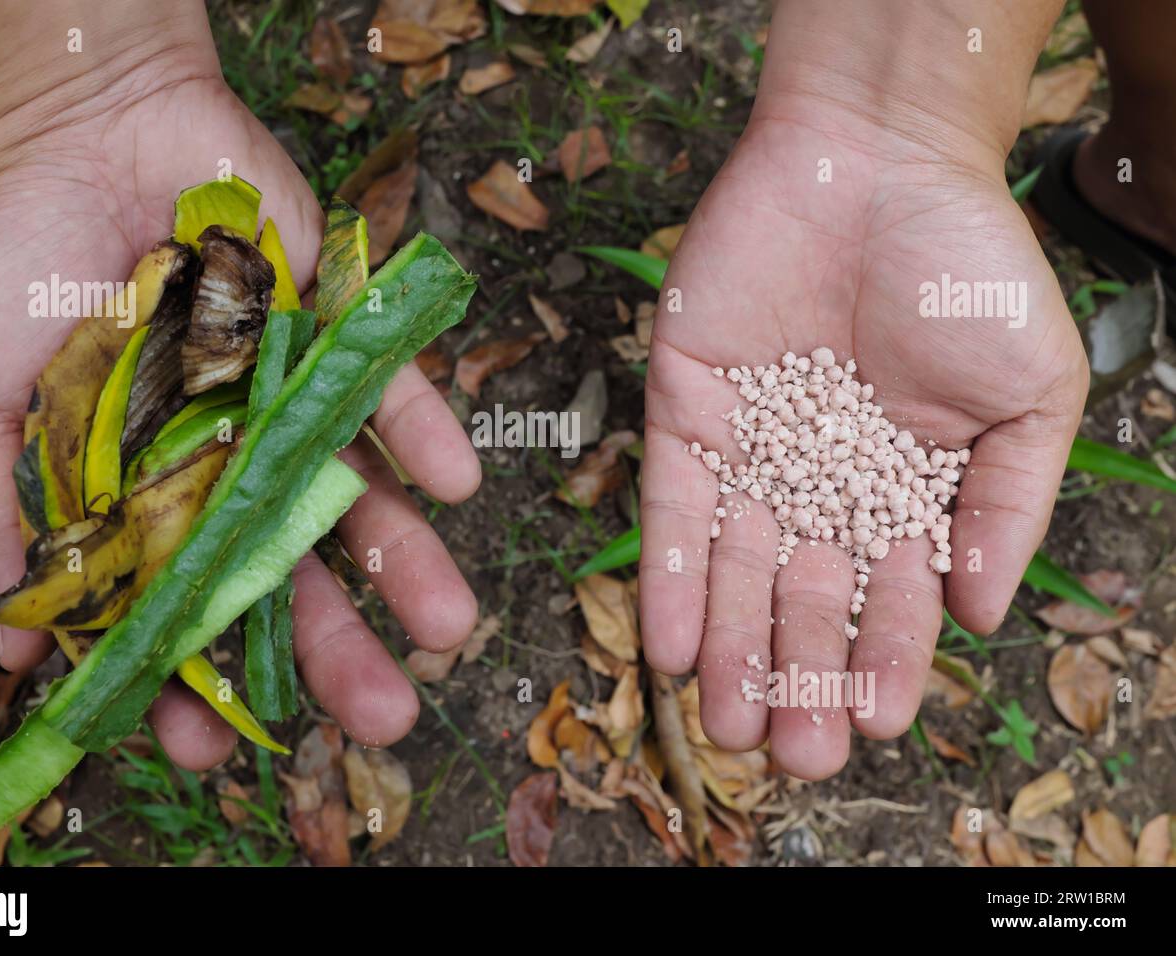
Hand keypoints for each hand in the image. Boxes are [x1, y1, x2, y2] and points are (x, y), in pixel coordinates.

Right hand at [0, 44, 479, 768]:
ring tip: (448, 628)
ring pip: (358, 499)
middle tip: (385, 719)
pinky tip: (454, 487)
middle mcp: (230, 467)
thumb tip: (18, 646)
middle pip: (287, 574)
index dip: (194, 682)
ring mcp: (290, 405)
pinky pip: (390, 390)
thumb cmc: (12, 268)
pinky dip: (423, 433)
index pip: (179, 611)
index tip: (215, 746)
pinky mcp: (338, 335)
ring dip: (409, 563)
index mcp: (145, 499)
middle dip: (333, 649)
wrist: (82, 130)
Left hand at [639, 97, 1087, 778]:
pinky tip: (668, 645)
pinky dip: (670, 577)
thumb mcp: (1029, 393)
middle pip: (803, 602)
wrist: (878, 163)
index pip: (889, 600)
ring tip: (726, 724)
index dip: (880, 661)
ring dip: (728, 651)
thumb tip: (982, 614)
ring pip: (734, 576)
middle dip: (796, 676)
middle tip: (787, 752)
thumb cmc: (968, 269)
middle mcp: (818, 487)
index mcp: (901, 492)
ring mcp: (748, 456)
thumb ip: (1008, 503)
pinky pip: (673, 513)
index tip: (868, 724)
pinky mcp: (684, 417)